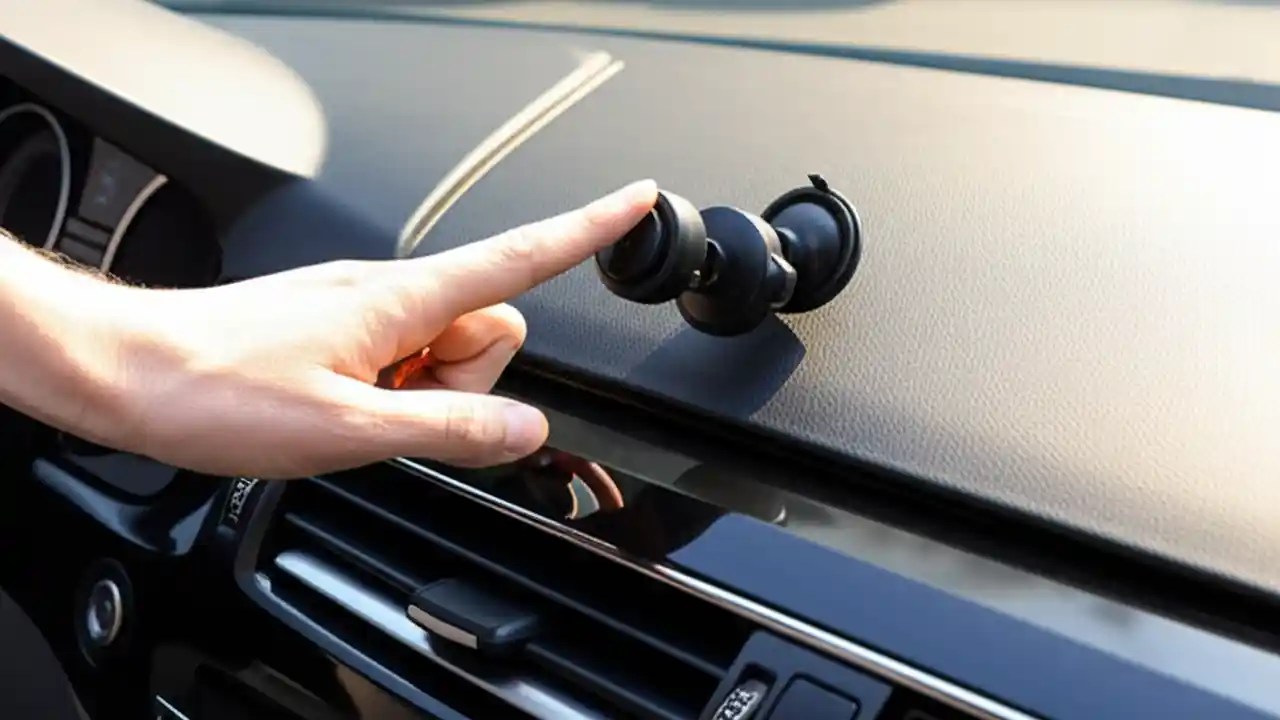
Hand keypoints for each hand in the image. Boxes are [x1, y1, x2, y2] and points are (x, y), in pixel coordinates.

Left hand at [88, 180, 656, 478]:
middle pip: (487, 333)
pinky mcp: (339, 332)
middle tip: (393, 412)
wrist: (126, 373)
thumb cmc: (214, 388)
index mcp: (401, 300)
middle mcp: (388, 294)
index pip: (518, 259)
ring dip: (420, 398)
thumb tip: (526, 431)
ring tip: (353, 411)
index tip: (635, 204)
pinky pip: (401, 361)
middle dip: (462, 386)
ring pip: (442, 356)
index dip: (585, 230)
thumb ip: (449, 431)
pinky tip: (337, 408)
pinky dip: (388, 395)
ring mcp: (362, 312)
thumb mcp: (346, 430)